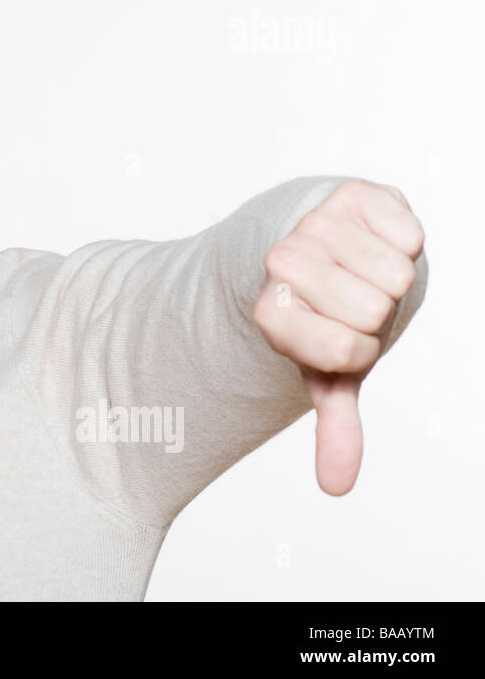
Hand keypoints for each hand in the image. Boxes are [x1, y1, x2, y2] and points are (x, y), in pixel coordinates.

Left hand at [252, 178, 424, 495]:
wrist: (315, 243)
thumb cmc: (325, 314)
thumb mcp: (327, 369)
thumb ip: (334, 421)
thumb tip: (336, 485)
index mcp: (270, 311)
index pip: (346, 351)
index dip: (358, 351)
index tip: (339, 338)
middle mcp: (282, 263)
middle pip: (372, 310)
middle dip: (375, 314)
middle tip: (352, 302)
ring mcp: (313, 225)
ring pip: (394, 271)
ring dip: (390, 277)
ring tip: (361, 273)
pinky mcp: (349, 193)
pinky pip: (408, 231)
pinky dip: (404, 241)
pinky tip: (375, 240)